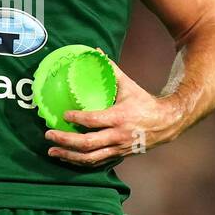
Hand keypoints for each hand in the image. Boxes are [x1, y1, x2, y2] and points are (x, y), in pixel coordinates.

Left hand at [44, 53, 184, 167]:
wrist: (166, 123)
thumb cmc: (145, 103)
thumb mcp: (128, 85)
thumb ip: (111, 69)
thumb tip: (96, 51)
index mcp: (119, 117)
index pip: (93, 120)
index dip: (77, 118)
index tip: (64, 114)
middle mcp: (117, 135)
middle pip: (87, 143)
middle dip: (65, 140)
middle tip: (49, 134)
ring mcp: (118, 148)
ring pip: (90, 158)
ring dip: (69, 156)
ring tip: (52, 151)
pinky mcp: (118, 156)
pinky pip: (97, 163)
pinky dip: (80, 162)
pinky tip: (68, 158)